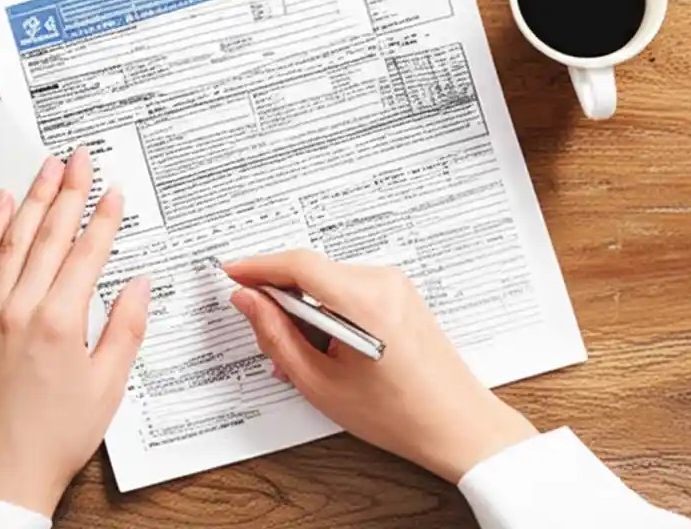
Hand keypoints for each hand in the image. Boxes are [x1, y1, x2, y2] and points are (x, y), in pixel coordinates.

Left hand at [0, 149, 150, 515]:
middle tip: (79, 159)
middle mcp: (22, 309)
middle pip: (49, 235)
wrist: (1, 474)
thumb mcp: (108, 387)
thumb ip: (125, 329)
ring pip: (13, 241)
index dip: (104, 217)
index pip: (87, 253)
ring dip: (32, 199)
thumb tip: (137, 286)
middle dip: (68, 191)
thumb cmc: (55, 438)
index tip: (114, 190)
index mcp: (61, 322)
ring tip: (45, 169)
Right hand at [225, 251, 536, 482]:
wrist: (458, 425)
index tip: (232, 273)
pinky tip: (325, 351)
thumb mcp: (319, 382)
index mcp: (363, 300)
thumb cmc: (399, 414)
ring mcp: (395, 285)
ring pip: (328, 283)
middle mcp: (383, 281)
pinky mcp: (400, 294)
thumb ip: (275, 336)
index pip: (296, 264)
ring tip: (301, 359)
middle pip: (311, 272)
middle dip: (281, 300)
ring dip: (305, 312)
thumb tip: (248, 302)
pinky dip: (328, 314)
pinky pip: (349, 291)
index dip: (257, 266)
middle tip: (265, 338)